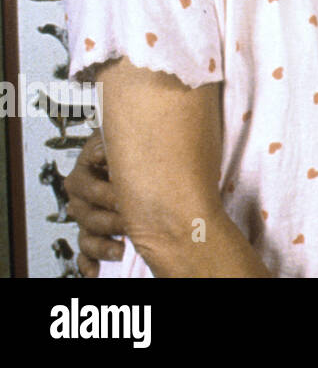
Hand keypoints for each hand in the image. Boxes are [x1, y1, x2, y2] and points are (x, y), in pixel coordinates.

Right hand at [64, 130, 124, 276]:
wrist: (142, 151)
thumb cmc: (136, 144)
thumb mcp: (124, 139)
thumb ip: (115, 144)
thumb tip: (109, 150)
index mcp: (86, 169)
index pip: (85, 184)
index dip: (105, 192)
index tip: (123, 195)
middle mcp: (83, 194)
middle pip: (87, 213)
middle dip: (110, 218)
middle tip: (131, 218)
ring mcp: (87, 215)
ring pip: (87, 235)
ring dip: (103, 244)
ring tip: (122, 248)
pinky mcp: (94, 233)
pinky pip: (85, 253)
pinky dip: (90, 263)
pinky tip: (97, 270)